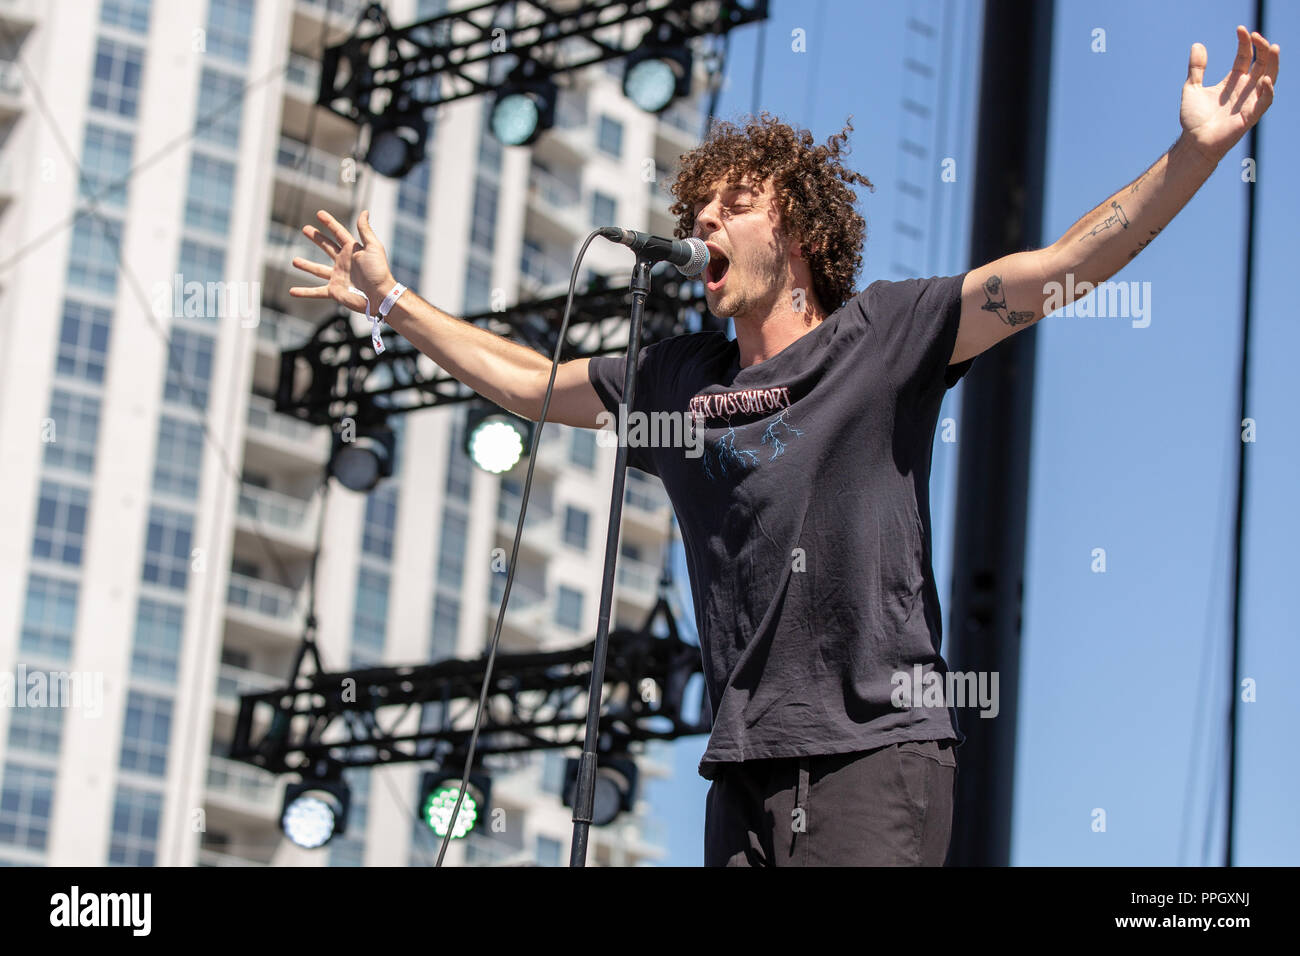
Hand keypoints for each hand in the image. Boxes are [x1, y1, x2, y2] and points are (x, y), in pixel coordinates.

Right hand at [289, 209, 394, 313]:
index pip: (338, 233)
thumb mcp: (373, 247)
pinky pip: (316, 291)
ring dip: (306, 265)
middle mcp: (344, 262)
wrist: (380, 295)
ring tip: (294, 261)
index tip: (319, 213)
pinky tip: (292, 291)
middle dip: (316, 238)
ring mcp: (338, 277)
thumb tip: (364, 211)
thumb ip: (365, 230)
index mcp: (352, 250)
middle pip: (327, 247)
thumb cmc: (378, 271)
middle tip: (305, 229)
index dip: (329, 223)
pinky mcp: (334, 291)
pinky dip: (304, 292)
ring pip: (318, 270)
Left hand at [1180, 26, 1279, 164]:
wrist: (1193, 143)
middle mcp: (1244, 89)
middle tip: (1256, 35)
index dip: (1245, 43)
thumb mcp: (1191, 88)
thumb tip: (1197, 45)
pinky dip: (1267, 90)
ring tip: (1272, 47)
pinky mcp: (1250, 116)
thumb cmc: (1194, 119)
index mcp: (1233, 81)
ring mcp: (1249, 102)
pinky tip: (1264, 79)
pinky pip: (1265, 101)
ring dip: (1272, 63)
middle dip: (1262, 48)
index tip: (1241, 29)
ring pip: (1269, 77)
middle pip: (1261, 63)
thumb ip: (1196, 68)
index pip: (1245, 57)